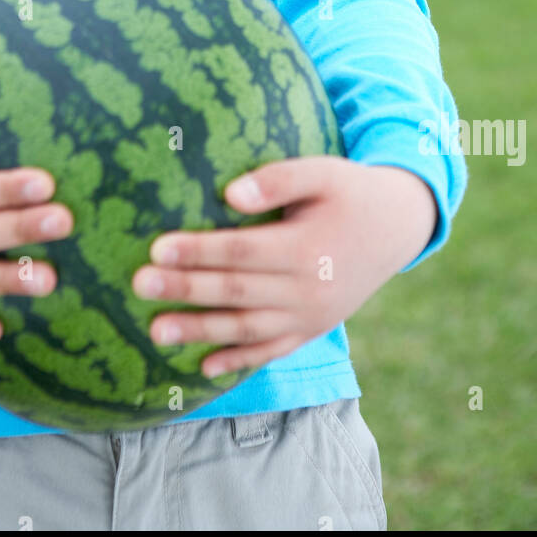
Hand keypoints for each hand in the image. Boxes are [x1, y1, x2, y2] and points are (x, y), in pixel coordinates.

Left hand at [132, 156, 437, 377]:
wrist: (398, 226)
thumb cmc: (350, 190)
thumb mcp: (323, 171)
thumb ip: (278, 178)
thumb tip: (228, 193)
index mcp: (307, 248)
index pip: (241, 252)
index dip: (199, 251)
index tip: (157, 248)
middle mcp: (308, 290)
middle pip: (236, 292)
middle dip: (185, 291)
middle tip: (138, 285)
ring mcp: (311, 316)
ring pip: (247, 329)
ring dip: (200, 331)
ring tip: (155, 331)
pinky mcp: (313, 329)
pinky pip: (271, 351)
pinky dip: (239, 360)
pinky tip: (205, 366)